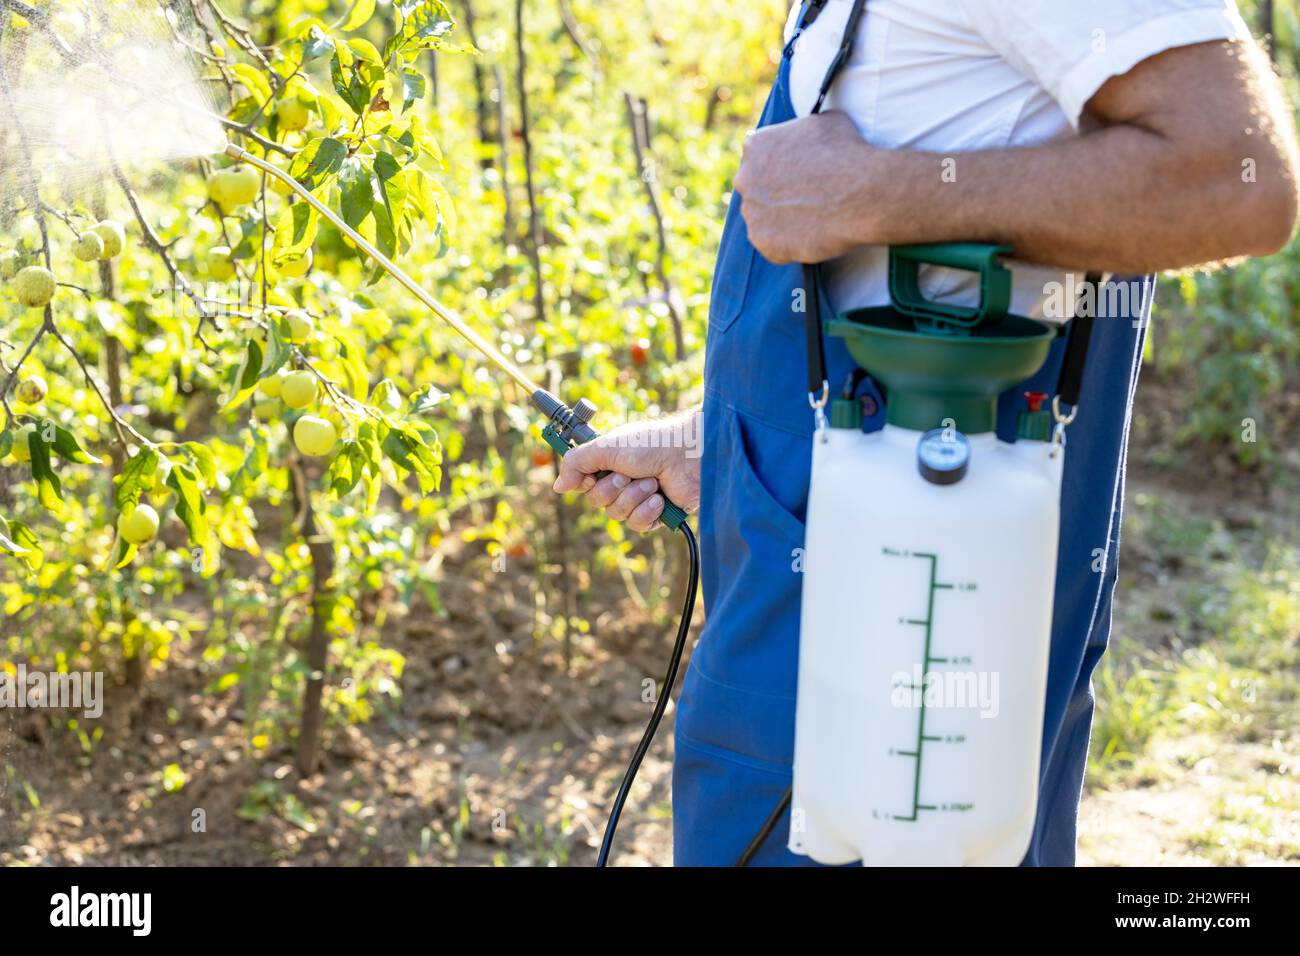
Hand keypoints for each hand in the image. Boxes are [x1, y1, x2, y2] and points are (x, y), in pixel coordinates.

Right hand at [551, 411, 701, 532]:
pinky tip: (660, 498)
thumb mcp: (607, 447)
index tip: (590, 475)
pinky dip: (647, 511)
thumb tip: (557, 487)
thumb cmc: (650, 444)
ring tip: (651, 482)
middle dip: (613, 488)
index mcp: (607, 462)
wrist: (688, 455)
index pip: (582, 482)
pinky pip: (637, 525)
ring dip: (633, 497)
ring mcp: (638, 497)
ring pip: (616, 514)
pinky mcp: (655, 513)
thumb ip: (577, 463)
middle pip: (597, 501)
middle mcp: (621, 480)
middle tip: (629, 473)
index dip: (584, 481)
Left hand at [733, 111, 887, 264]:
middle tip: (802, 200)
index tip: (795, 177)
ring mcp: (752, 213)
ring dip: (780, 222)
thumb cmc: (848, 153)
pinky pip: (773, 247)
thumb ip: (801, 131)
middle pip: (755, 190)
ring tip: (811, 219)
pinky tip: (811, 236)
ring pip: (762, 220)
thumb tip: (804, 135)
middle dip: (775, 195)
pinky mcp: (763, 242)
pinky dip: (789, 246)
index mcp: (756, 146)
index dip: (779, 169)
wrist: (862, 193)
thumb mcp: (824, 122)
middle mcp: (745, 179)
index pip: (759, 159)